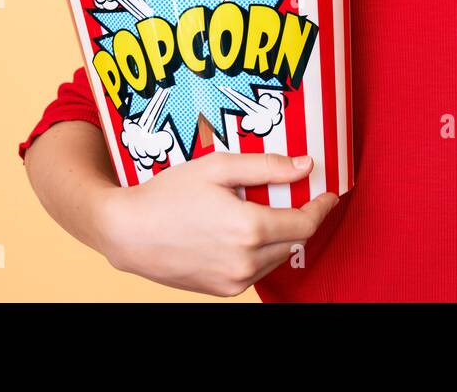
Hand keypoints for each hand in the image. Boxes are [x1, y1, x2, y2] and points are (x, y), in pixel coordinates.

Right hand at [95, 152, 339, 297]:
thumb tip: (305, 166)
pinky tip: (243, 232)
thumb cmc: (168, 194)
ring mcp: (234, 280)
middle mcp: (245, 261)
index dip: (321, 207)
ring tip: (263, 211)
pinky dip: (260, 252)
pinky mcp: (222, 291)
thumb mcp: (218, 167)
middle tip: (293, 196)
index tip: (329, 194)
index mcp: (249, 228)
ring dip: (281, 237)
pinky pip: (256, 271)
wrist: (127, 232)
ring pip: (277, 258)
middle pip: (294, 241)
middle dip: (301, 219)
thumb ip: (266, 166)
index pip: (305, 223)